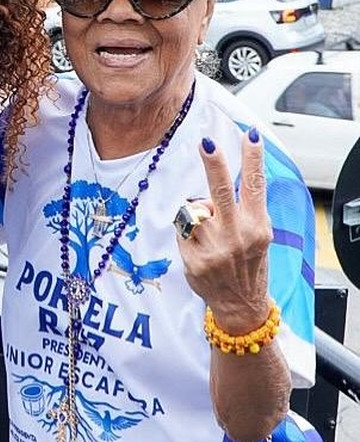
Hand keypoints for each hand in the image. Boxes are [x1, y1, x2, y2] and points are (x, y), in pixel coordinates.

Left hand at [176, 129, 272, 332]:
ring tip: (209, 234)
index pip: (256, 185)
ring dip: (197, 215)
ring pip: (194, 209)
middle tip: (206, 142)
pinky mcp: (194, 259)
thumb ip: (245, 211)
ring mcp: (215, 248)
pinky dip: (187, 234)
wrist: (241, 305)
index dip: (253, 159)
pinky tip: (199, 249)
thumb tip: (219, 183)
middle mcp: (238, 235)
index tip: (251, 135)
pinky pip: (182, 229)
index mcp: (257, 226)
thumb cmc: (248, 262)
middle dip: (214, 164)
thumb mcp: (258, 236)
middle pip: (221, 191)